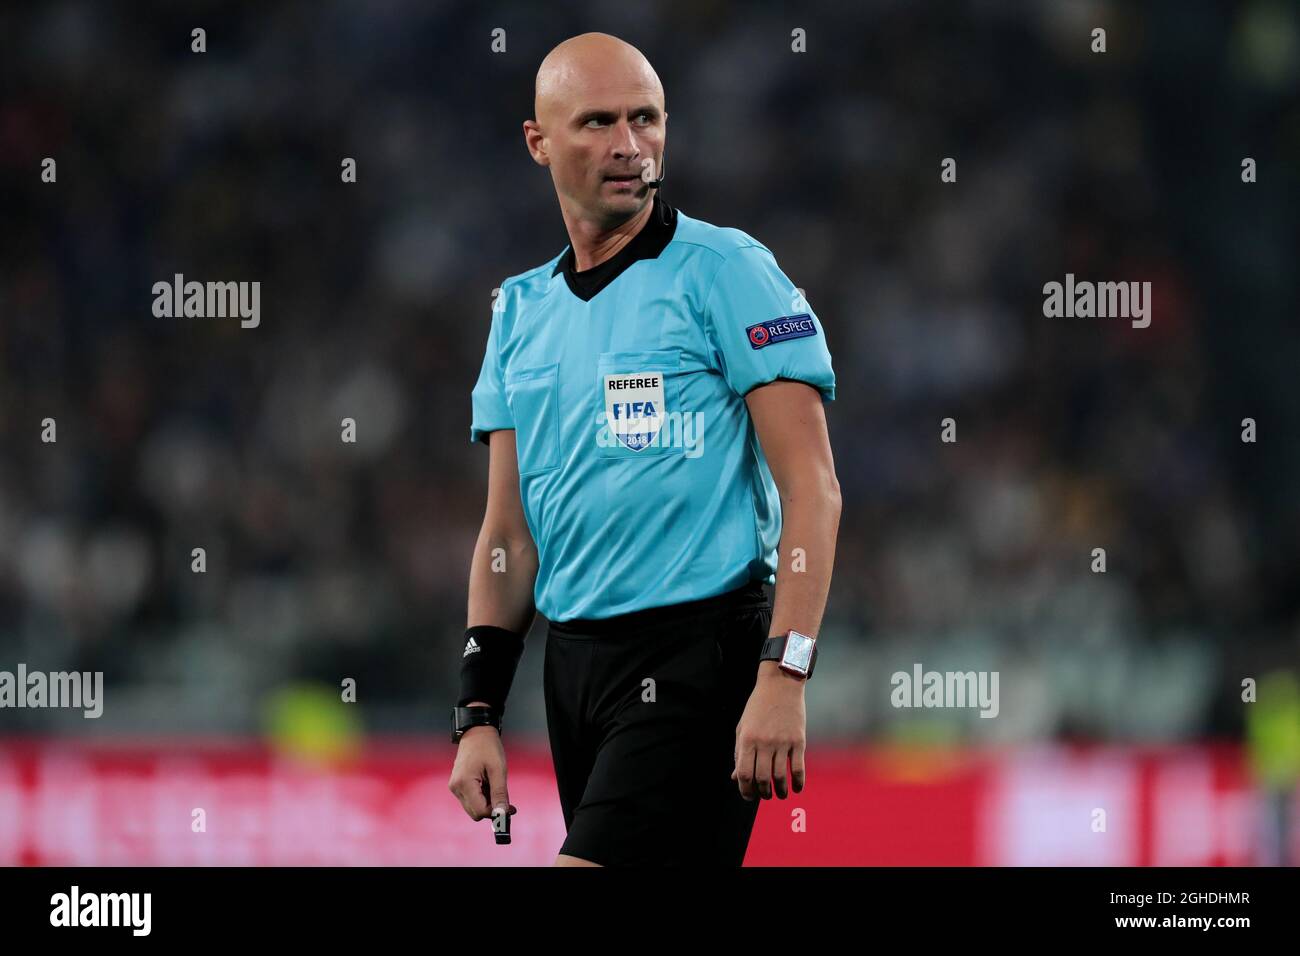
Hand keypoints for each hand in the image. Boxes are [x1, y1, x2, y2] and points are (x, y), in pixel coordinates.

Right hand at [448, 725, 516, 822]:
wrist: (476, 732)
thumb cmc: (488, 747)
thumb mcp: (498, 770)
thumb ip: (500, 794)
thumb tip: (503, 814)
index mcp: (464, 783)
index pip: (479, 811)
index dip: (495, 813)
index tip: (510, 809)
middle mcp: (456, 788)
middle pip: (475, 812)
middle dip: (492, 808)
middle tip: (507, 800)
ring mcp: (455, 787)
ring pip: (473, 807)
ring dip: (487, 802)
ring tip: (496, 786)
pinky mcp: (458, 785)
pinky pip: (471, 799)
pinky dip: (482, 797)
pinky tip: (489, 785)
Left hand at [731, 662, 806, 799]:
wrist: (780, 685)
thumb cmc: (758, 707)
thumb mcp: (742, 727)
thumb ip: (739, 753)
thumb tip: (736, 778)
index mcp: (747, 739)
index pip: (744, 773)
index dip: (745, 790)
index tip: (748, 795)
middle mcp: (764, 742)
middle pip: (762, 778)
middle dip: (762, 793)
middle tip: (764, 796)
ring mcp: (783, 742)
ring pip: (780, 776)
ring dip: (779, 791)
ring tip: (779, 794)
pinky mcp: (799, 741)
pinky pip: (798, 768)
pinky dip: (798, 783)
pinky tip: (796, 789)